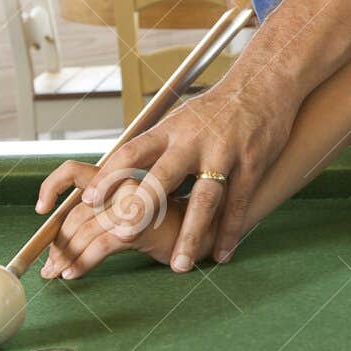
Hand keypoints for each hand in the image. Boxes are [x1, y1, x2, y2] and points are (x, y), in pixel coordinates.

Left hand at [35, 161, 184, 278]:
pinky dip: (82, 263)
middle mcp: (120, 185)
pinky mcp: (139, 227)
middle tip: (48, 265)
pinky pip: (100, 247)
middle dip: (57, 243)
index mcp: (115, 176)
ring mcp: (130, 204)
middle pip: (74, 214)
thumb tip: (63, 237)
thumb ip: (101, 213)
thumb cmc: (162, 224)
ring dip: (66, 257)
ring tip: (56, 273)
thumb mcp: (128, 212)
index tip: (40, 209)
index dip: (50, 186)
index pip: (72, 171)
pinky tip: (74, 274)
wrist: (200, 232)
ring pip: (84, 232)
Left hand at [81, 66, 296, 268]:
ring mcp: (224, 152)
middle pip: (164, 175)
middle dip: (144, 206)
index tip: (88, 200)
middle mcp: (193, 140)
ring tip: (179, 265)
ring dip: (191, 233)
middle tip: (123, 234)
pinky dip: (229, 231)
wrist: (262, 85)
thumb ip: (155, 149)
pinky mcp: (252, 162)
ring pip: (206, 197)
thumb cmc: (213, 111)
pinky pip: (239, 202)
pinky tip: (221, 254)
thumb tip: (119, 178)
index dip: (109, 176)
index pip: (131, 152)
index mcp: (169, 130)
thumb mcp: (179, 121)